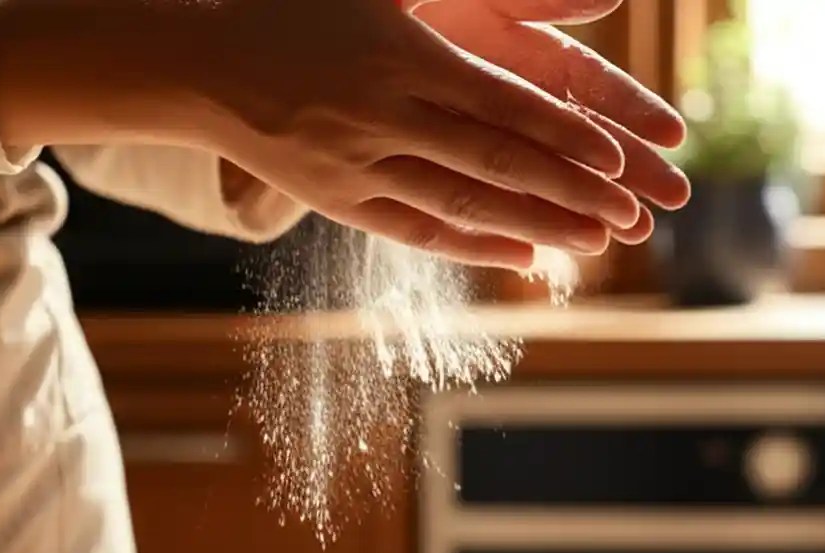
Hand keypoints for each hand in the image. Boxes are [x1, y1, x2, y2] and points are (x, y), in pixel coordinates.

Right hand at [0, 0, 645, 268]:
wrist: (195, 57)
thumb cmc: (296, 3)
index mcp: (398, 54)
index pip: (499, 104)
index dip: (559, 135)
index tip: (615, 161)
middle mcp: (380, 115)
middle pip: (492, 162)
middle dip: (567, 192)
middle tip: (630, 217)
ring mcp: (355, 165)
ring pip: (461, 203)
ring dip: (534, 225)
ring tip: (595, 242)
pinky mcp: (337, 199)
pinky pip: (414, 229)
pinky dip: (472, 244)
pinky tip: (525, 255)